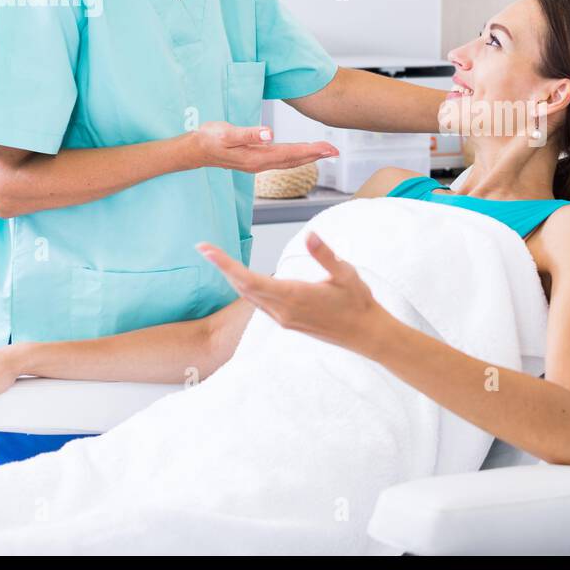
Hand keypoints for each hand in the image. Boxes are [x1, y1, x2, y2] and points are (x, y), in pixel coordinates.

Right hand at [189, 121, 338, 173]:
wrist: (195, 150)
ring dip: (308, 156)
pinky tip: (301, 153)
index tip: (329, 148)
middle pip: (295, 160)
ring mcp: (258, 164)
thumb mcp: (227, 133)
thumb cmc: (209, 139)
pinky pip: (282, 160)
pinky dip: (296, 156)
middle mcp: (261, 163)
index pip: (291, 154)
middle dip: (316, 155)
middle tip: (336, 151)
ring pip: (289, 161)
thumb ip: (249, 133)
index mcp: (257, 157)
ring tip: (325, 151)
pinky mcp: (255, 160)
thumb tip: (269, 133)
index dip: (312, 151)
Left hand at [196, 232, 395, 358]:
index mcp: (293, 296)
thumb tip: (310, 235)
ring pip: (249, 297)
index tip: (206, 250)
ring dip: (233, 278)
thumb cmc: (358, 302)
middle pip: (243, 287)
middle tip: (204, 248)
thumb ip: (324, 255)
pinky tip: (245, 281)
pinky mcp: (288, 322)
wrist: (366, 334)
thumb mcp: (345, 274)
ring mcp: (284, 319)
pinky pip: (260, 304)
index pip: (249, 279)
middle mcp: (283, 310)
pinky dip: (247, 289)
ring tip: (219, 260)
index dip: (225, 264)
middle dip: (222, 267)